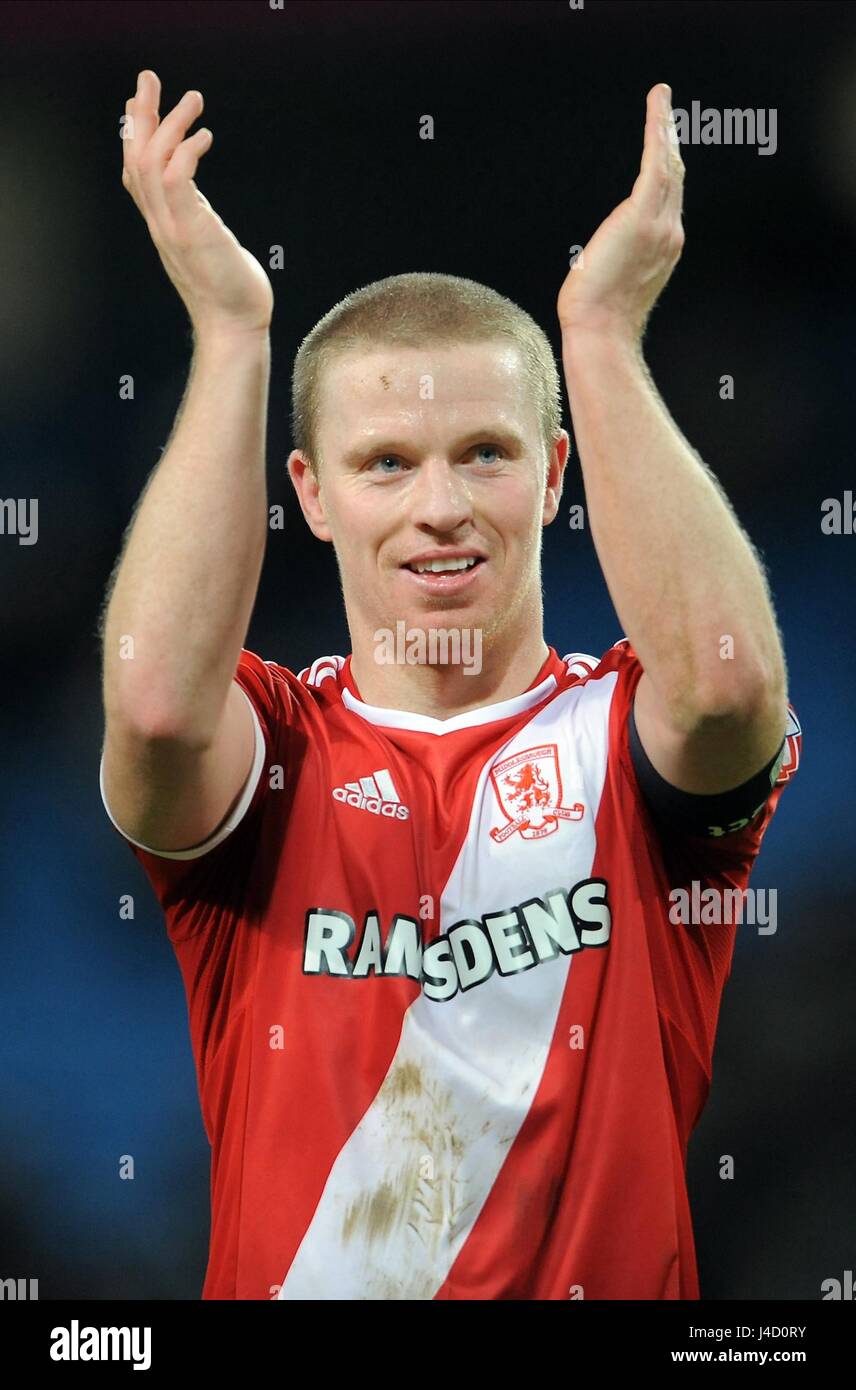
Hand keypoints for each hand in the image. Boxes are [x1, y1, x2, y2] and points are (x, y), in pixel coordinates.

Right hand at [122, 70, 273, 338]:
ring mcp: (174, 228)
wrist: (235, 328)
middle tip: (148, 78)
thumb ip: (200, 223)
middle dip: (141, 116)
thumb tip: (202, 211)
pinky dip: (188, 151)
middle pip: (136, 159)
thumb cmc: (232, 294)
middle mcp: (162, 224)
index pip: (136, 174)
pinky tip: (206, 136)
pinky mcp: (192, 232)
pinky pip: (178, 180)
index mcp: (164, 226)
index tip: (140, 105)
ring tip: (192, 98)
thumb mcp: (210, 247)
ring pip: (152, 163)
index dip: (135, 137)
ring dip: (169, 125)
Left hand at [557, 84, 684, 344]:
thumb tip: (607, 253)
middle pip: (674, 175)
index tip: (666, 144)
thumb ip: (620, 257)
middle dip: (671, 140)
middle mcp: (670, 232)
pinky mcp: (642, 216)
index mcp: (664, 246)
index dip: (669, 167)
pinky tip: (657, 107)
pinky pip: (655, 163)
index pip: (669, 197)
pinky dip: (657, 131)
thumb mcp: (615, 280)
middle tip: (666, 110)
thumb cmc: (598, 315)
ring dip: (665, 126)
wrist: (600, 330)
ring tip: (660, 98)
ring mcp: (660, 224)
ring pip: (668, 163)